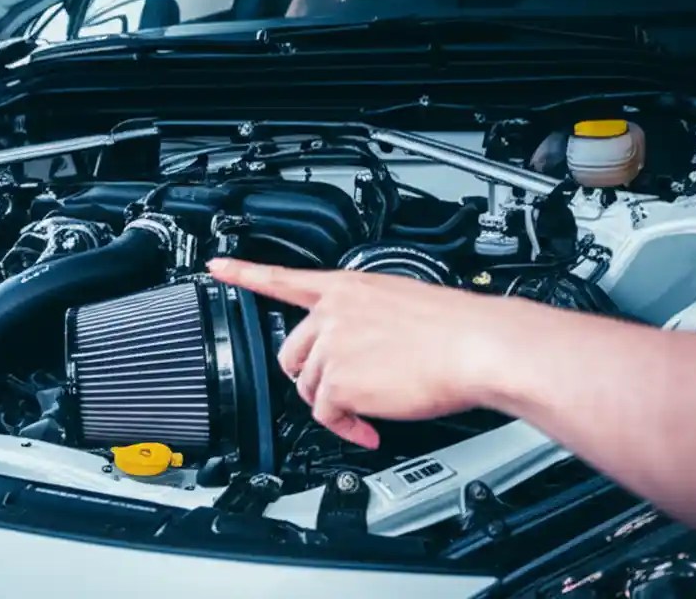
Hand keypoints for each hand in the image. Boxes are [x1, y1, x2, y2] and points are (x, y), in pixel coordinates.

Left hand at [207, 258, 550, 447]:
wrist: (478, 346)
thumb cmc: (456, 329)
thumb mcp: (400, 305)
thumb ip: (364, 322)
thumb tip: (356, 351)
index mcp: (347, 288)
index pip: (282, 277)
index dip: (244, 272)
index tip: (217, 266)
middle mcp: (332, 313)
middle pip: (293, 354)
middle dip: (313, 377)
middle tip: (345, 391)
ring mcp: (332, 346)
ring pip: (309, 388)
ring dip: (335, 406)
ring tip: (369, 409)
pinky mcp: (338, 381)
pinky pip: (326, 415)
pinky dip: (345, 428)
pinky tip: (367, 427)